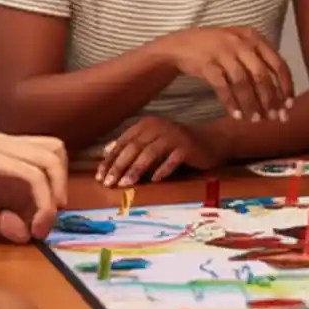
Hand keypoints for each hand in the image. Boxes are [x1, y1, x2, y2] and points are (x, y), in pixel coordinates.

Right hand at [0, 133, 66, 242]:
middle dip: (56, 195)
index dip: (62, 178)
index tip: (57, 205)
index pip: (54, 148)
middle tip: (46, 224)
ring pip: (27, 174)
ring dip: (37, 206)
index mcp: (4, 143)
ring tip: (30, 231)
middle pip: (48, 161)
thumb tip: (28, 233)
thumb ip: (10, 207)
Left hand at [97, 116, 223, 187]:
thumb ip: (130, 144)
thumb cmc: (176, 144)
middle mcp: (158, 127)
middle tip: (108, 183)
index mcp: (146, 124)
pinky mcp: (187, 146)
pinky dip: (163, 169)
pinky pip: (172, 159)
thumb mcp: (151, 141)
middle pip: (134, 147)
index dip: (110, 160)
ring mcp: (174, 135)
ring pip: (150, 153)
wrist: (209, 142)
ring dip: (136, 169)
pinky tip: (155, 180)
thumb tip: (105, 151)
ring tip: (126, 184)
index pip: (123, 142)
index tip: (99, 177)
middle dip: (119, 166)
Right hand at [153, 26, 295, 123]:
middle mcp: (240, 42)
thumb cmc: (217, 50)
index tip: (289, 105)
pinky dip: (231, 103)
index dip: (285, 86)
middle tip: (274, 118)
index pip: (278, 63)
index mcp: (254, 37)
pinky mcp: (206, 63)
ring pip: (243, 82)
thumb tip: (281, 95)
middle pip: (262, 75)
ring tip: (254, 120)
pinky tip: (236, 116)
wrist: (180, 46)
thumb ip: (260, 63)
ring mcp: (222, 51)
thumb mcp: (241, 46)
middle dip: (270, 100)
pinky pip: (222, 86)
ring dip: (251, 104)